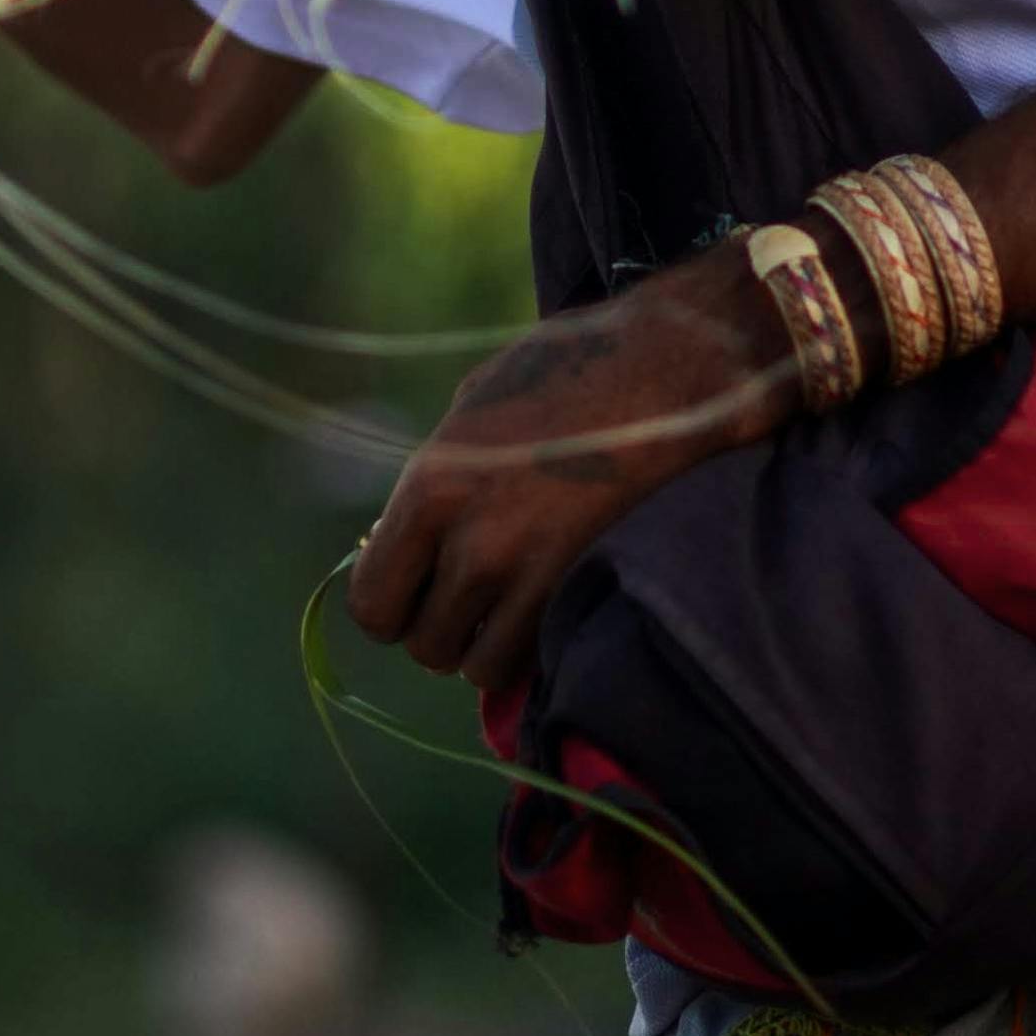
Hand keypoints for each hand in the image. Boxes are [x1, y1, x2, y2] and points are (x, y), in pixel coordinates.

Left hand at [345, 242, 798, 691]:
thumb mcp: (470, 409)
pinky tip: (540, 608)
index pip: (370, 602)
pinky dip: (526, 649)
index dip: (390, 604)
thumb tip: (404, 537)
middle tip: (463, 596)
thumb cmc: (566, 370)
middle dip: (437, 627)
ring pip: (473, 666)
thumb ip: (433, 482)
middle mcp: (471, 542)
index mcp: (430, 488)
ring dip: (483, 646)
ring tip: (504, 606)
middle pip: (420, 644)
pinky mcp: (581, 587)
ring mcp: (530, 573)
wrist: (665, 369)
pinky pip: (528, 659)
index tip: (415, 586)